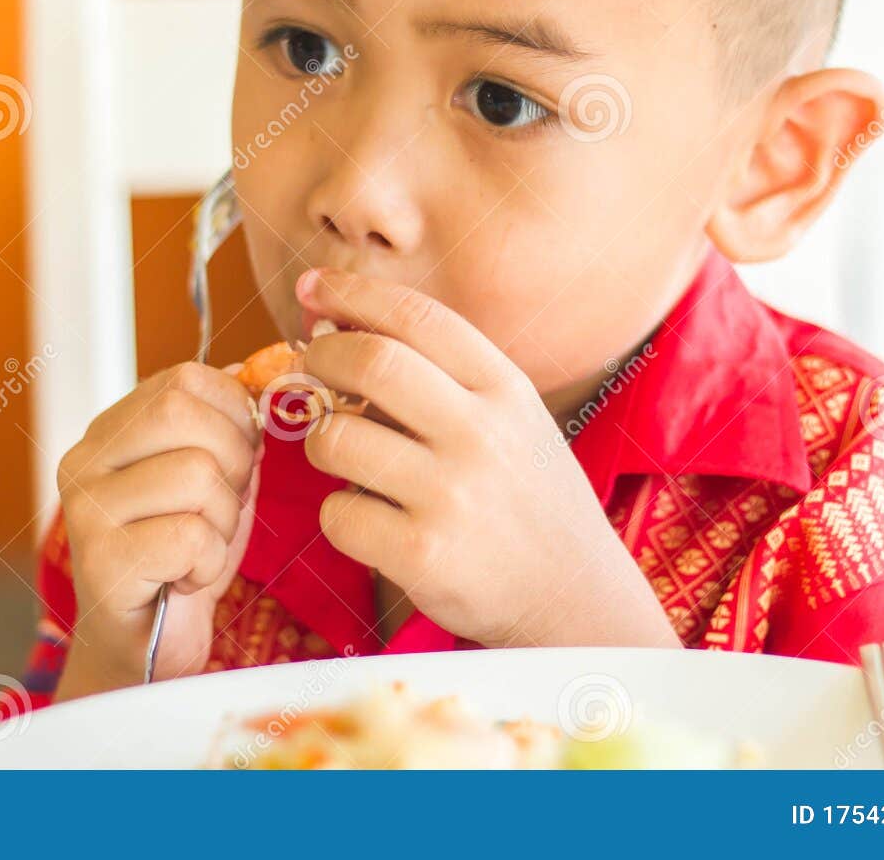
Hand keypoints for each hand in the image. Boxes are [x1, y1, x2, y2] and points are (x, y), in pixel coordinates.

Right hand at [52, 361, 259, 700]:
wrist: (146, 645)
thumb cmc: (181, 556)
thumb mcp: (215, 478)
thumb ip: (233, 427)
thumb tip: (274, 374)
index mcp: (111, 429)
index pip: (185, 379)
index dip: (233, 416)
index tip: (233, 462)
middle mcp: (84, 460)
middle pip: (185, 416)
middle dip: (232, 464)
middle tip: (218, 509)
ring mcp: (85, 510)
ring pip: (195, 475)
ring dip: (222, 521)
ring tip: (197, 547)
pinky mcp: (101, 561)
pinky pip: (189, 536)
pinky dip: (207, 562)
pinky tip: (185, 578)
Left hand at [297, 268, 678, 650]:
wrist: (574, 596)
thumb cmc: (526, 498)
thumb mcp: (513, 419)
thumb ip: (445, 376)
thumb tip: (341, 323)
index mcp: (504, 389)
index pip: (416, 316)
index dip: (353, 292)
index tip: (316, 288)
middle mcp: (481, 434)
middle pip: (370, 361)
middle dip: (320, 356)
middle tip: (310, 368)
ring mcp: (452, 495)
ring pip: (336, 438)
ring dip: (321, 441)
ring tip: (344, 454)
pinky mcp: (423, 555)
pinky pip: (338, 514)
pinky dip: (338, 514)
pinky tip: (369, 520)